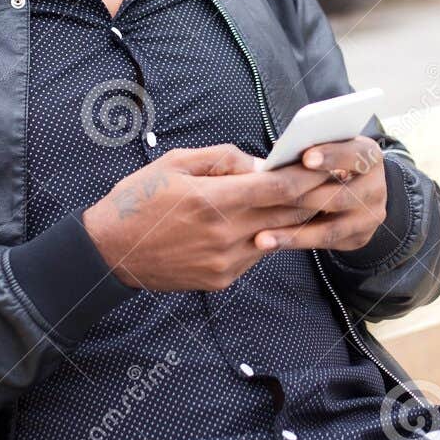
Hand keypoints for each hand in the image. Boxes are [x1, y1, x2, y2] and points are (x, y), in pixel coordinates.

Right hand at [82, 144, 333, 291]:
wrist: (109, 252)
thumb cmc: (139, 200)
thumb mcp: (176, 163)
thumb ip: (223, 159)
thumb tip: (262, 163)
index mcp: (212, 200)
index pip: (277, 188)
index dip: (307, 176)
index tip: (324, 164)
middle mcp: (223, 235)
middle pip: (286, 215)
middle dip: (311, 196)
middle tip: (330, 180)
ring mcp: (224, 263)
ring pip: (276, 237)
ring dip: (291, 218)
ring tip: (304, 199)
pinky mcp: (221, 280)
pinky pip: (256, 255)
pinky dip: (266, 236)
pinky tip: (265, 222)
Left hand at [253, 135, 387, 253]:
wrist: (360, 188)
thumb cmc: (331, 160)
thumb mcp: (330, 146)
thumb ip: (311, 148)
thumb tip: (277, 155)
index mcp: (370, 157)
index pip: (355, 154)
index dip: (331, 156)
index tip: (305, 158)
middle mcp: (375, 188)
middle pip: (339, 196)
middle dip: (302, 198)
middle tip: (266, 199)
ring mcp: (370, 217)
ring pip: (331, 229)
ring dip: (294, 234)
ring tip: (262, 238)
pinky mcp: (358, 238)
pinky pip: (324, 244)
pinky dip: (295, 243)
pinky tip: (270, 244)